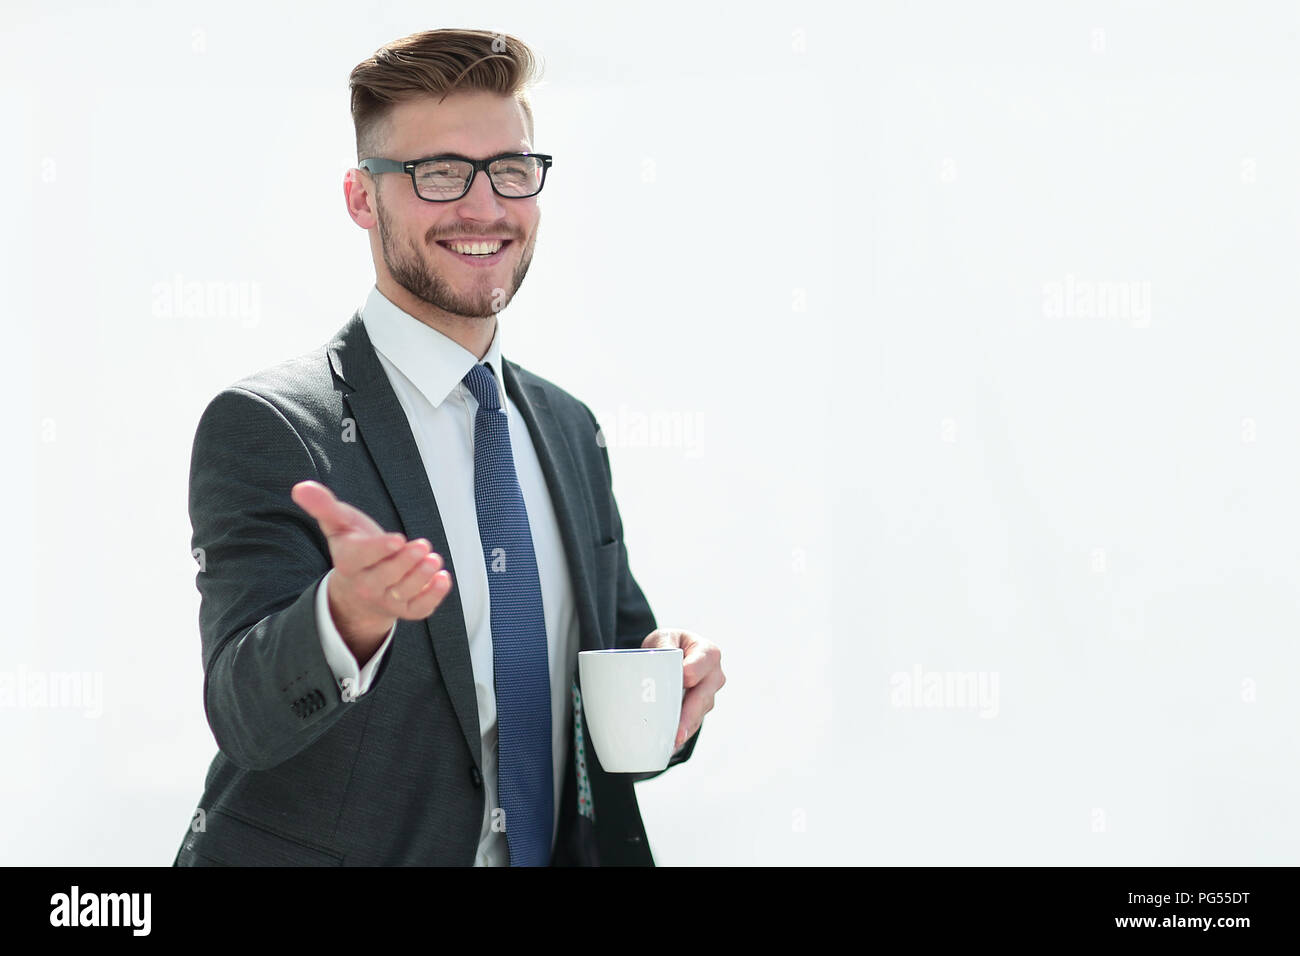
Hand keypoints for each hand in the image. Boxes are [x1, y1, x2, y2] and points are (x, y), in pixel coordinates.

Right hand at [291, 480, 452, 660]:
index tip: (397, 538)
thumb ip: (323, 506)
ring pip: (404, 593)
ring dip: (422, 578)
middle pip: (386, 577)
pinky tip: (444, 578)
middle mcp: (366, 585)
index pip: (361, 557)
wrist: (358, 587)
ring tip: (434, 559)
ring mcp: (386, 600)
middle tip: (423, 546)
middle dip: (406, 562)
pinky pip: (420, 609)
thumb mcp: (339, 525)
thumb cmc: (353, 548)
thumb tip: (301, 487)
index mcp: (348, 562)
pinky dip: (434, 596)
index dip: (379, 549)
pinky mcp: (405, 610)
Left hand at [641, 628, 723, 751]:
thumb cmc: (668, 645)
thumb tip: (662, 660)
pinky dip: (682, 733)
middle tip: (677, 730)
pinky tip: (670, 745)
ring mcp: (709, 695)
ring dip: (685, 727)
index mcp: (707, 652)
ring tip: (671, 742)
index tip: (684, 679)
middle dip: (689, 713)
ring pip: (699, 713)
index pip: (703, 663)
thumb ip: (664, 646)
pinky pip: (693, 724)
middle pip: (703, 696)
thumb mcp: (663, 638)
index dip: (692, 672)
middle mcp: (713, 675)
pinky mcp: (700, 710)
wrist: (671, 655)